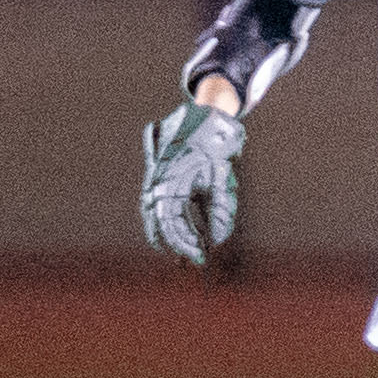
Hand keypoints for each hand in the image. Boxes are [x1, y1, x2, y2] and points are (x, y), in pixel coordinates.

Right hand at [140, 100, 244, 264]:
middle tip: (194, 262)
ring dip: (171, 237)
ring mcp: (155, 180)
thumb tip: (218, 240)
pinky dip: (171, 222)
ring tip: (187, 255)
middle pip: (160, 224)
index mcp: (168, 183)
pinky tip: (185, 235)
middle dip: (176, 245)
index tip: (199, 258)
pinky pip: (161, 207)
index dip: (184, 244)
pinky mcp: (160, 178)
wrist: (207, 115)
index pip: (171, 224)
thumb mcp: (222, 176)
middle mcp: (156, 184)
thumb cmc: (216, 145)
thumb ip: (221, 209)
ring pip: (157, 217)